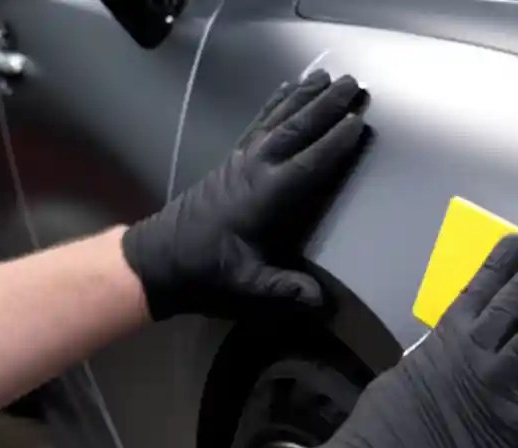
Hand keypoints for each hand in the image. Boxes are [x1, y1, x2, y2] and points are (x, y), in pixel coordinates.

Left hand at [123, 70, 365, 319]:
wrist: (159, 260)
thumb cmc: (206, 274)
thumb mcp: (247, 288)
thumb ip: (284, 290)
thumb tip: (321, 301)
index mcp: (263, 198)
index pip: (306, 164)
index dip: (333, 143)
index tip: (358, 121)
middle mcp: (254, 170)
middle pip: (295, 129)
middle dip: (325, 106)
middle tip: (352, 83)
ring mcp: (241, 161)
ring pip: (277, 120)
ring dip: (303, 97)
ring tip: (326, 76)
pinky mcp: (232, 160)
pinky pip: (260, 123)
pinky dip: (277, 103)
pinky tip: (288, 90)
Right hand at [321, 235, 517, 447]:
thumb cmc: (379, 436)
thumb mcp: (400, 380)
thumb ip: (429, 362)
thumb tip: (438, 356)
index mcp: (443, 341)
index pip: (478, 290)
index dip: (501, 263)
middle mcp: (475, 355)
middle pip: (517, 302)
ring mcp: (498, 388)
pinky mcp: (516, 428)